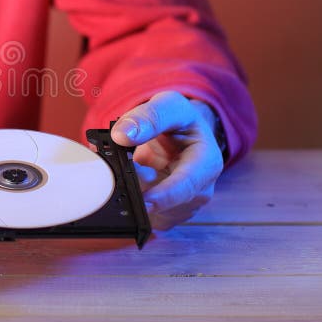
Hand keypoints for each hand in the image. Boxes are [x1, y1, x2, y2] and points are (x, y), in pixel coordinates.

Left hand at [110, 90, 222, 229]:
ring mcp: (182, 206)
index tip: (144, 199)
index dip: (165, 195)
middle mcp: (198, 191)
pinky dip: (127, 199)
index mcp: (207, 164)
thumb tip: (122, 136)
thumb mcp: (168, 106)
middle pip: (165, 203)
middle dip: (137, 191)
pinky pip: (143, 215)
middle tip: (114, 175)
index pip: (187, 185)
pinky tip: (122, 180)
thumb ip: (148, 117)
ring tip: (122, 170)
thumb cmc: (179, 121)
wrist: (181, 134)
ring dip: (130, 193)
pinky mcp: (165, 214)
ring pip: (151, 212)